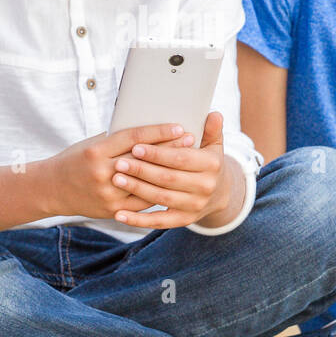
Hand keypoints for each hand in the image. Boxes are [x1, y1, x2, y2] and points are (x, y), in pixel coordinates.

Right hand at [43, 122, 190, 220]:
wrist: (52, 188)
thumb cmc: (75, 159)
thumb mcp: (93, 143)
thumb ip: (118, 141)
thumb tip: (150, 131)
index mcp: (96, 152)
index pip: (133, 138)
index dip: (158, 132)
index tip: (178, 127)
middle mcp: (101, 173)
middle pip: (143, 161)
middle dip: (170, 150)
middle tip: (191, 140)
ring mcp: (107, 195)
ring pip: (146, 184)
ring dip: (169, 173)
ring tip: (187, 162)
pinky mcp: (111, 210)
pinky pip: (142, 202)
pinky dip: (158, 192)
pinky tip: (174, 184)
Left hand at [109, 111, 230, 228]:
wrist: (219, 194)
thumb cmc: (208, 162)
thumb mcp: (214, 145)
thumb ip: (211, 130)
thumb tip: (214, 114)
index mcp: (212, 165)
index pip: (180, 158)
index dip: (158, 153)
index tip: (136, 147)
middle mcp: (205, 187)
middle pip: (168, 178)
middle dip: (142, 170)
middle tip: (119, 163)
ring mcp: (194, 206)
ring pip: (161, 198)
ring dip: (137, 189)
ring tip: (116, 179)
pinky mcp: (184, 221)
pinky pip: (158, 222)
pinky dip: (138, 220)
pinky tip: (119, 215)